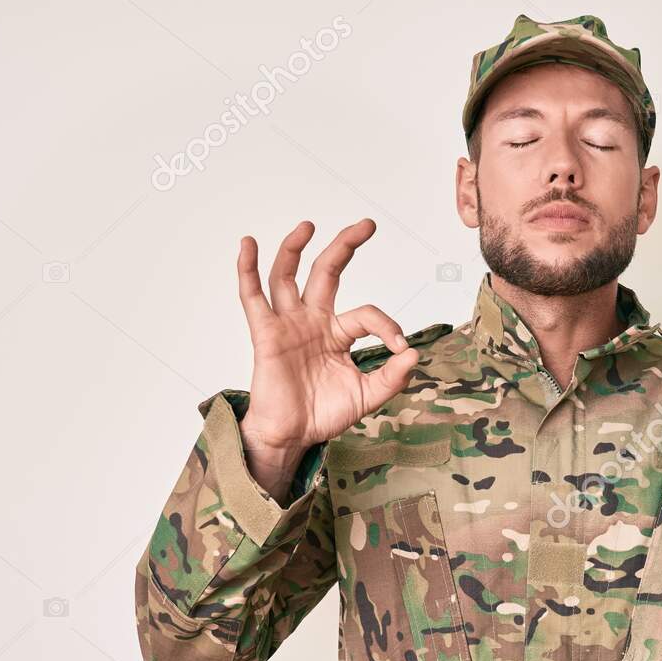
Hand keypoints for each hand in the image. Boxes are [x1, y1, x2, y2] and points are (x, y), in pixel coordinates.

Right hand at [235, 219, 417, 494]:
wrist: (292, 436)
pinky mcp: (265, 334)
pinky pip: (252, 296)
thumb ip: (392, 377)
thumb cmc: (325, 414)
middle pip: (327, 272)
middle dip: (345, 246)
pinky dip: (248, 270)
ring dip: (295, 248)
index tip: (400, 347)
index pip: (367, 314)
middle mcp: (312, 321)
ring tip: (309, 225)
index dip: (387, 325)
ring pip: (287, 276)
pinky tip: (249, 245)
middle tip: (368, 224)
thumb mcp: (368, 396)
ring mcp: (287, 324)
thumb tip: (413, 353)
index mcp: (338, 333)